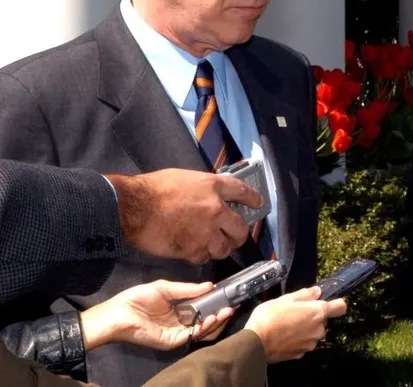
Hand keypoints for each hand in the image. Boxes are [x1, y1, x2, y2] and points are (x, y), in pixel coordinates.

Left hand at [81, 280, 233, 350]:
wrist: (118, 313)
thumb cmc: (137, 299)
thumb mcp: (165, 288)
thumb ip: (188, 289)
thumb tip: (210, 285)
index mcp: (178, 311)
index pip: (202, 310)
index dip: (215, 304)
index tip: (227, 297)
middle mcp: (180, 323)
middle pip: (205, 322)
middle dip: (219, 315)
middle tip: (232, 306)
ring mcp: (176, 333)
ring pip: (201, 330)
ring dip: (215, 322)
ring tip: (225, 312)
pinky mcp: (171, 341)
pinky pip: (191, 336)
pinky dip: (203, 328)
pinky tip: (211, 318)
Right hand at [106, 168, 261, 263]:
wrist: (132, 207)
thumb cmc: (151, 189)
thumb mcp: (182, 178)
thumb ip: (200, 187)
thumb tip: (206, 194)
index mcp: (212, 187)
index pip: (242, 191)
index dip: (253, 198)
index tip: (257, 203)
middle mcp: (215, 209)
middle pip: (241, 227)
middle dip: (240, 234)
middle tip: (236, 235)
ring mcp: (206, 232)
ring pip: (225, 248)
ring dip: (222, 248)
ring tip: (217, 247)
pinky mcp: (192, 249)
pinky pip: (204, 257)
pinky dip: (202, 256)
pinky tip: (196, 252)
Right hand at [246, 286, 347, 362]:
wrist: (255, 342)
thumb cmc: (269, 318)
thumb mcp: (286, 298)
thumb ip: (305, 294)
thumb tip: (317, 291)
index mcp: (317, 312)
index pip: (340, 307)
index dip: (336, 303)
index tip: (331, 302)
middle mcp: (318, 329)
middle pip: (323, 320)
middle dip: (312, 316)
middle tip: (295, 312)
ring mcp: (310, 343)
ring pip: (312, 333)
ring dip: (304, 329)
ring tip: (286, 325)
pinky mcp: (300, 354)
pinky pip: (303, 344)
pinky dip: (296, 340)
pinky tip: (283, 336)